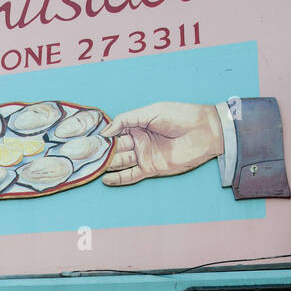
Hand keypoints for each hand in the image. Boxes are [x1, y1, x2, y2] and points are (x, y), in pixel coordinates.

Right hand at [100, 102, 223, 185]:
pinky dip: (118, 178)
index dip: (103, 136)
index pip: (115, 132)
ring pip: (120, 162)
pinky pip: (131, 176)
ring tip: (92, 166)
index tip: (90, 139)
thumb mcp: (150, 111)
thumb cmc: (180, 116)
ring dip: (107, 164)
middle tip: (87, 155)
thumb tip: (106, 131)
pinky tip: (105, 179)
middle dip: (102, 152)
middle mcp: (138, 141)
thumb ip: (127, 120)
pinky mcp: (151, 169)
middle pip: (115, 148)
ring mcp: (144, 156)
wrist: (203, 131)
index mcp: (137, 125)